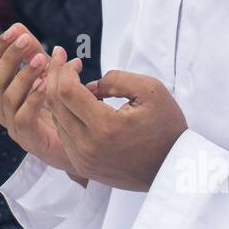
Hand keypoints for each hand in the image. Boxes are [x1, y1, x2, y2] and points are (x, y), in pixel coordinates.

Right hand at [0, 24, 79, 177]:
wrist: (81, 145)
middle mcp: (4, 108)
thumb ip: (34, 54)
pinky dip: (32, 99)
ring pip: (9, 96)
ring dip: (24, 75)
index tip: (15, 30)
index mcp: (6, 91)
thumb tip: (19, 27)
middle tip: (26, 40)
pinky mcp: (28, 140)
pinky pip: (23, 117)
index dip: (1, 47)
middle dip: (11, 56)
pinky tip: (45, 85)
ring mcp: (14, 126)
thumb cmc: (61, 109)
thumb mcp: (47, 76)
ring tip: (41, 60)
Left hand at [46, 55, 187, 191]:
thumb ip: (117, 78)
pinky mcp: (83, 167)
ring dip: (59, 97)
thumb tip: (89, 85)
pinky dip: (65, 116)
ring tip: (72, 81)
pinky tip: (77, 105)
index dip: (65, 70)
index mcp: (105, 127)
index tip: (74, 61)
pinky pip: (64, 136)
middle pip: (55, 104)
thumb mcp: (151, 90)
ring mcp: (83, 160)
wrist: (172, 168)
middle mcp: (88, 147)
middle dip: (55, 77)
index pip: (66, 91)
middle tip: (63, 62)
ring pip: (56, 120)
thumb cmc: (166, 127)